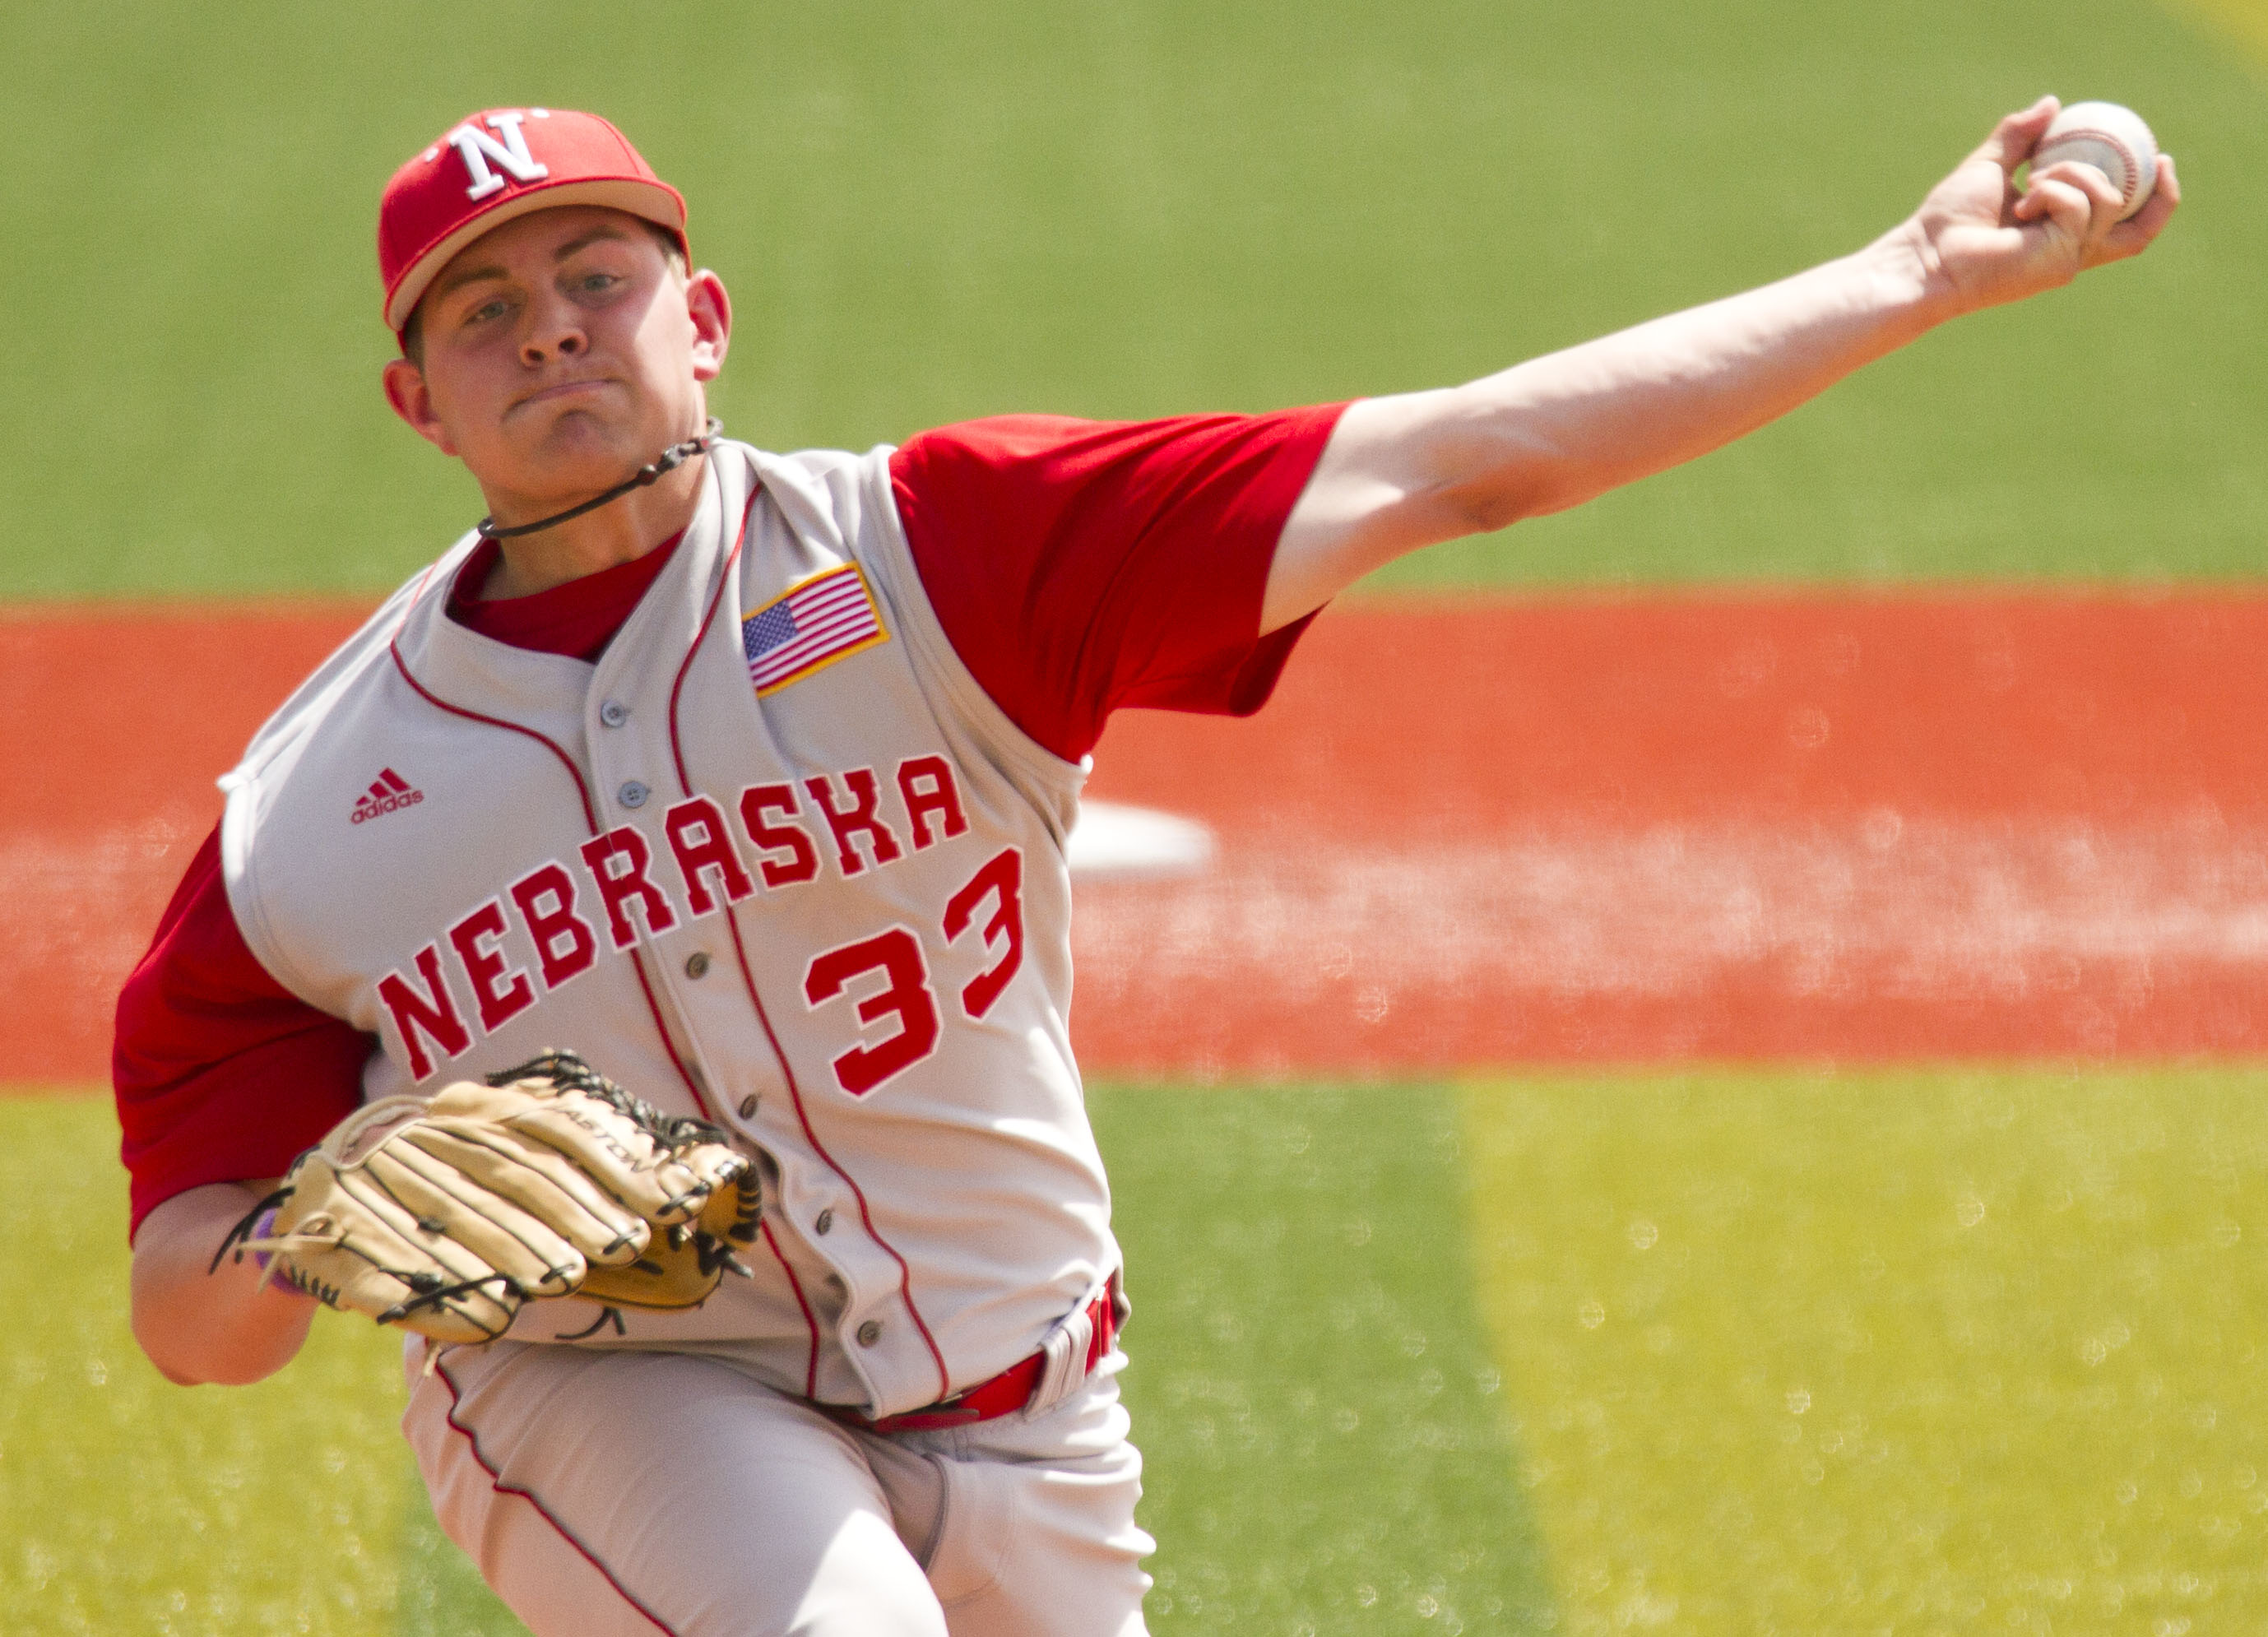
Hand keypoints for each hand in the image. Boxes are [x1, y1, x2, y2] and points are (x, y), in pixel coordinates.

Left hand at [1897, 97, 2178, 316]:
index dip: (2154, 196)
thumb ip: (2020, 136)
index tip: (2158, 155)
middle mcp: (2071, 252)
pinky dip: (2056, 190)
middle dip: (2157, 191)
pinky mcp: (2060, 263)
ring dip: (2076, 174)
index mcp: (2062, 234)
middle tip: (2159, 154)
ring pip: (2108, 202)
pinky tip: (2025, 199)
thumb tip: (2053, 104)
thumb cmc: (1947, 220)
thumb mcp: (1990, 165)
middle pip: (2138, 230)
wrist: (1925, 255)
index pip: (2123, 223)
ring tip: (2034, 178)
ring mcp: (2068, 260)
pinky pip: (2079, 208)